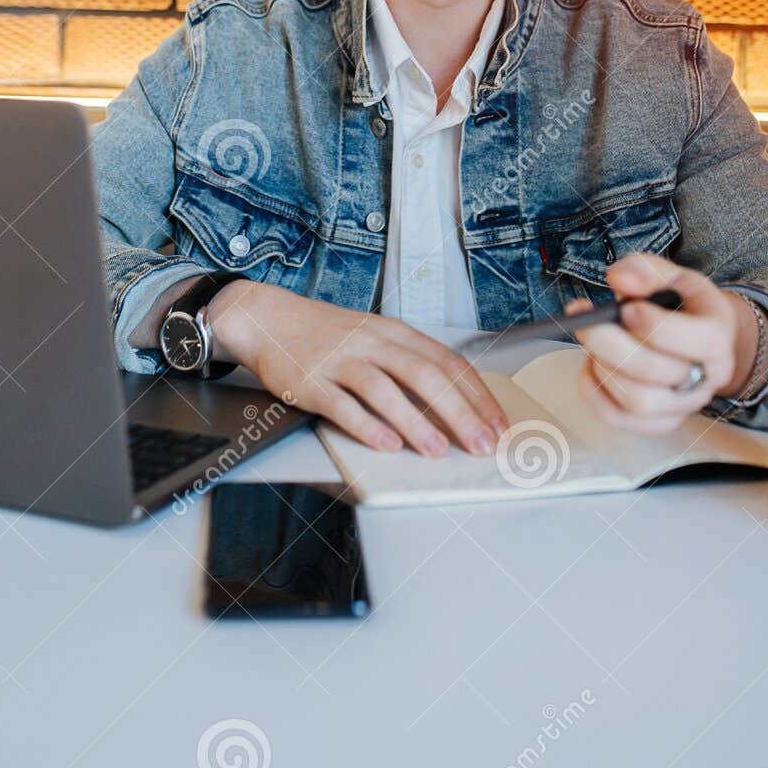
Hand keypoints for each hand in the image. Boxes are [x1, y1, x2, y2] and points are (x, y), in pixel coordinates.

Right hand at [209, 279, 508, 456]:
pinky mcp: (311, 381)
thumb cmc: (328, 335)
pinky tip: (386, 444)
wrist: (269, 317)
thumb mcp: (375, 338)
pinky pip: (341, 404)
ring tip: (439, 450)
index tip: (498, 424)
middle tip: (482, 444)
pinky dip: (366, 425)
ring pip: (385, 389)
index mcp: (394, 332)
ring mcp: (340, 360)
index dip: (476, 394)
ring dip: (415, 421)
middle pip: (424, 374)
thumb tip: (456, 404)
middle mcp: (372, 342)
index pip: (447, 361)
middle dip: (459, 411)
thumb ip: (409, 364)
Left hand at [563, 250, 758, 435]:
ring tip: (590, 343)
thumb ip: (646, 270)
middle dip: (611, 345)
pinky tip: (590, 365)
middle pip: (656, 373)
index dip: (656, 326)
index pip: (697, 340)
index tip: (626, 308)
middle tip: (585, 322)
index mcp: (719, 337)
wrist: (699, 337)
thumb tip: (619, 280)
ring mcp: (685, 405)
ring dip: (603, 369)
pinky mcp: (659, 421)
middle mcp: (707, 378)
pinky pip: (619, 418)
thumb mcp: (672, 275)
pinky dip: (594, 393)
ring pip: (638, 402)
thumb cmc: (682, 305)